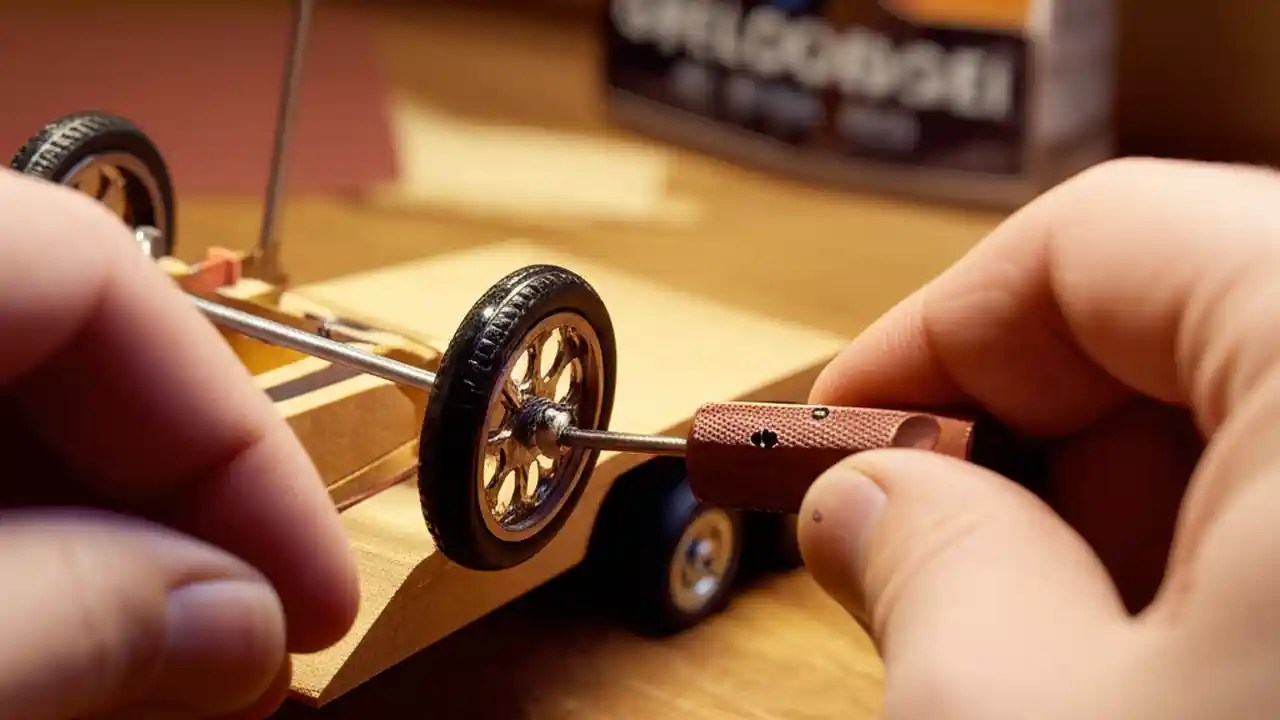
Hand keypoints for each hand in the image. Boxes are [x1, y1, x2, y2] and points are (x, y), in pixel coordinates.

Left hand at [0, 169, 358, 717]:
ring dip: (104, 548)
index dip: (237, 441)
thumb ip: (70, 618)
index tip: (315, 585)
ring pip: (7, 416)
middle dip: (179, 512)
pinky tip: (53, 638)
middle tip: (243, 646)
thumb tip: (243, 621)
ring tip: (160, 667)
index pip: (102, 280)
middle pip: (66, 349)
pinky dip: (21, 558)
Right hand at [798, 158, 1279, 716]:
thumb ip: (928, 566)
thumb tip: (870, 501)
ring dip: (1117, 524)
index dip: (930, 333)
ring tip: (1052, 642)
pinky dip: (1222, 573)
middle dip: (1024, 445)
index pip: (1097, 237)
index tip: (841, 425)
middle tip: (928, 552)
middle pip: (1180, 325)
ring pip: (1253, 422)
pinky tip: (1167, 668)